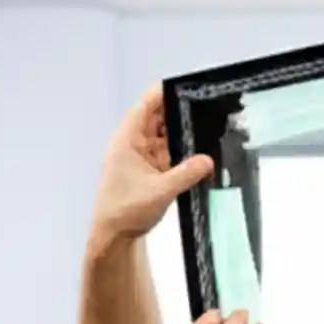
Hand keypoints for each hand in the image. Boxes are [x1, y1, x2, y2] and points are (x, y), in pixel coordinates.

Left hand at [90, 85, 214, 252]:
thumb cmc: (126, 211)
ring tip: (208, 125)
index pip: (146, 106)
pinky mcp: (150, 171)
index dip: (164, 93)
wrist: (114, 237)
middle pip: (158, 118)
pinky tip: (199, 151)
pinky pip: (168, 153)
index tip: (187, 86)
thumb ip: (186, 174)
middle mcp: (134, 144)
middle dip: (179, 112)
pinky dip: (181, 151)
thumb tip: (209, 160)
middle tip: (207, 106)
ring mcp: (142, 157)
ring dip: (182, 133)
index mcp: (128, 140)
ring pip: (165, 136)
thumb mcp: (160, 191)